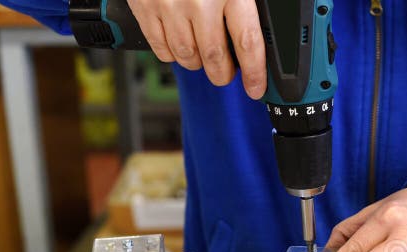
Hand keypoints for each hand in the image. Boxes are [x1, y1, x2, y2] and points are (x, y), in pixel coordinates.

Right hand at [128, 0, 266, 98]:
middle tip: (228, 73)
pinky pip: (161, 49)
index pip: (247, 43)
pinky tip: (181, 41)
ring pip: (188, 57)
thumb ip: (248, 1)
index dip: (254, 72)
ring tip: (204, 53)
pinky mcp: (145, 8)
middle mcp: (199, 1)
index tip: (256, 88)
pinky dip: (173, 53)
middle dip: (224, 73)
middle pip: (216, 58)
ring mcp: (168, 6)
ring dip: (199, 62)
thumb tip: (261, 33)